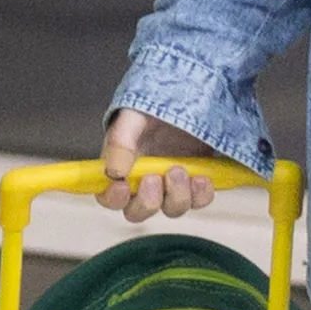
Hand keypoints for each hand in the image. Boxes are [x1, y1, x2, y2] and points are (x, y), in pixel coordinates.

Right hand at [97, 108, 215, 221]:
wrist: (189, 97)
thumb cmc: (153, 109)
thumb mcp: (132, 117)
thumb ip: (120, 141)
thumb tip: (115, 171)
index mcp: (121, 169)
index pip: (109, 197)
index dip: (113, 198)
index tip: (122, 186)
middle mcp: (144, 183)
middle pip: (139, 212)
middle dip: (147, 201)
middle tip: (154, 178)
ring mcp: (171, 186)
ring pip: (171, 209)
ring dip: (176, 196)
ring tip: (180, 169)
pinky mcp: (194, 183)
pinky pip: (199, 201)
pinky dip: (201, 194)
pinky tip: (201, 178)